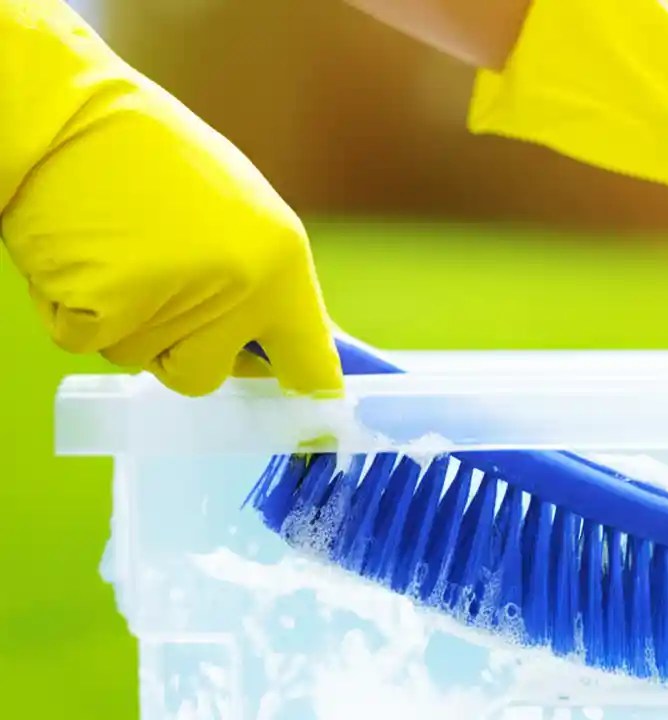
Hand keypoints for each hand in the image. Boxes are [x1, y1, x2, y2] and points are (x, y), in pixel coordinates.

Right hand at [1, 3, 339, 395]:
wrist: (70, 119)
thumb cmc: (154, 162)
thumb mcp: (243, 215)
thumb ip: (266, 283)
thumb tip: (287, 346)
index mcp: (282, 265)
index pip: (311, 359)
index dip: (306, 385)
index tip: (309, 399)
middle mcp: (240, 294)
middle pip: (206, 376)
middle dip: (182, 348)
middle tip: (162, 285)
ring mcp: (175, 308)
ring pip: (143, 361)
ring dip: (126, 322)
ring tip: (121, 252)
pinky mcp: (108, 314)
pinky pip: (88, 342)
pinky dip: (77, 308)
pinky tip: (85, 254)